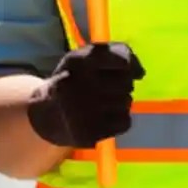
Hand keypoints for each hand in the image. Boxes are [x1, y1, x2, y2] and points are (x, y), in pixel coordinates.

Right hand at [26, 42, 145, 147]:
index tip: (122, 67)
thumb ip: (118, 53)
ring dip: (119, 102)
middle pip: (128, 83)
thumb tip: (141, 73)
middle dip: (121, 84)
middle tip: (102, 87)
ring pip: (127, 102)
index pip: (122, 60)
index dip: (128, 64)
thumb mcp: (86, 57)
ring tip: (99, 103)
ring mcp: (82, 112)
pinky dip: (119, 121)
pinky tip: (102, 118)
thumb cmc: (74, 79)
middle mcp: (78, 86)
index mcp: (77, 61)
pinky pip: (125, 122)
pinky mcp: (89, 134)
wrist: (46, 115)